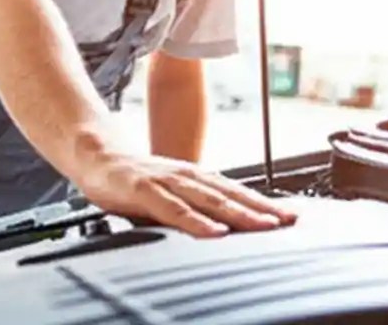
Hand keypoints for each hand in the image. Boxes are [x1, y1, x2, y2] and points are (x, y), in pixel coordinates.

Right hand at [73, 152, 297, 237]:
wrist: (96, 155)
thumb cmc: (134, 178)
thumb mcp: (170, 192)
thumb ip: (193, 205)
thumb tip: (221, 224)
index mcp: (195, 177)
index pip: (236, 192)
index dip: (263, 204)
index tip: (290, 216)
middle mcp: (187, 176)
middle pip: (231, 195)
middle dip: (262, 209)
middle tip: (290, 221)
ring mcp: (167, 182)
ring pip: (209, 200)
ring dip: (240, 213)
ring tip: (265, 226)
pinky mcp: (144, 190)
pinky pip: (175, 210)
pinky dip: (197, 221)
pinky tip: (215, 232)